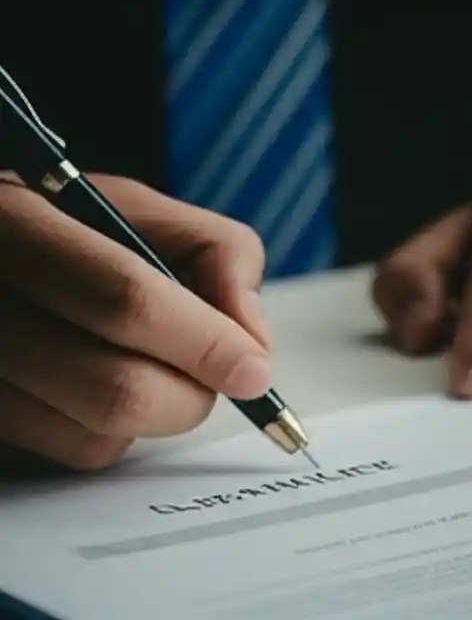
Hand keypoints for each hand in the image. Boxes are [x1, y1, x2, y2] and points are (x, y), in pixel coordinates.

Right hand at [0, 174, 272, 471]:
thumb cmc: (74, 232)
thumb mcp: (141, 210)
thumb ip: (218, 255)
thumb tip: (252, 346)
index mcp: (19, 224)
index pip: (128, 301)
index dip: (206, 343)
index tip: (254, 370)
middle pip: (117, 390)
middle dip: (191, 396)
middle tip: (213, 377)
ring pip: (96, 437)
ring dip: (152, 417)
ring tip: (138, 364)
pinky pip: (67, 456)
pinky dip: (105, 431)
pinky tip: (90, 384)